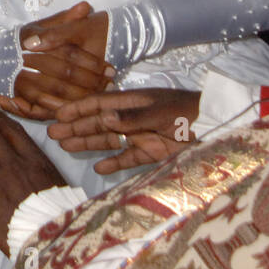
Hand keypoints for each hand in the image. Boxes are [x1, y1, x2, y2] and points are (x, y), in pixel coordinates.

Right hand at [0, 2, 111, 120]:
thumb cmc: (22, 40)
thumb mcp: (42, 26)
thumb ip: (65, 19)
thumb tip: (85, 6)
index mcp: (39, 41)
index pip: (70, 52)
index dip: (92, 62)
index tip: (110, 67)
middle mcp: (31, 59)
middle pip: (67, 73)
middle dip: (92, 80)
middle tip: (111, 84)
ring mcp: (25, 78)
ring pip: (58, 90)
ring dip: (82, 95)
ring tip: (101, 96)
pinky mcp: (21, 94)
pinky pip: (45, 105)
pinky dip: (64, 107)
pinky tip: (79, 109)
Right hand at [48, 88, 200, 174]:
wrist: (216, 127)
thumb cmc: (188, 113)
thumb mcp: (160, 113)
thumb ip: (132, 116)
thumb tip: (103, 117)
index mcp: (133, 101)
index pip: (100, 103)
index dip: (78, 109)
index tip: (58, 115)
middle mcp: (132, 117)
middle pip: (99, 122)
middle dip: (76, 127)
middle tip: (52, 135)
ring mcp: (141, 135)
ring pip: (108, 140)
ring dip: (88, 143)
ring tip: (66, 147)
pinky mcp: (152, 152)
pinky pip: (127, 158)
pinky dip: (113, 163)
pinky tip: (98, 168)